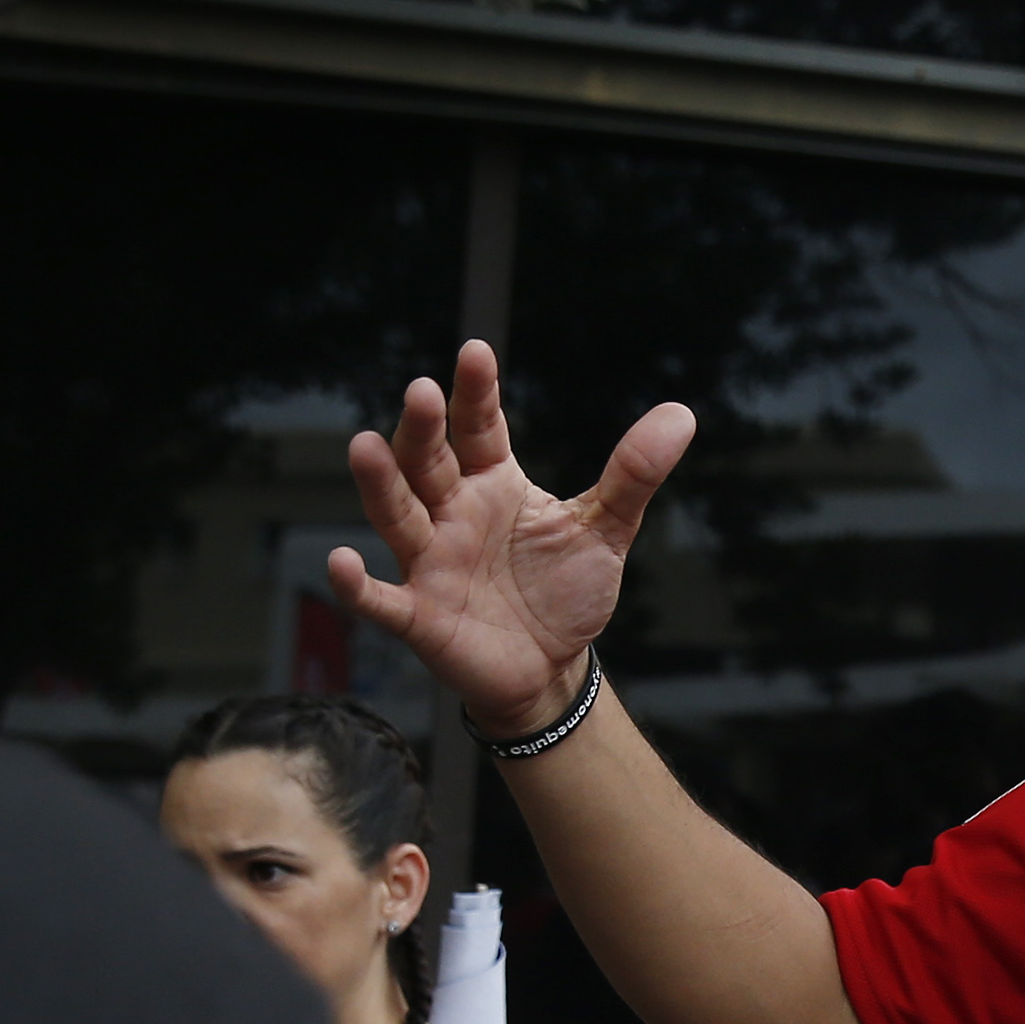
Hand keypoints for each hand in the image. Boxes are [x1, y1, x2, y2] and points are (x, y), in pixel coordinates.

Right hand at [331, 340, 694, 737]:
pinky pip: (382, 600)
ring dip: (380, 484)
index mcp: (493, 483)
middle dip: (424, 428)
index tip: (475, 354)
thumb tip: (682, 414)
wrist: (551, 669)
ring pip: (397, 516)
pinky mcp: (420, 616)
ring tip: (366, 446)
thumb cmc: (564, 592)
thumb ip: (633, 473)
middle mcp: (453, 514)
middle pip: (429, 462)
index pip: (480, 428)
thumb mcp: (604, 529)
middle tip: (423, 392)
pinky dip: (358, 585)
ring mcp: (430, 563)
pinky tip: (341, 563)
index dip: (476, 394)